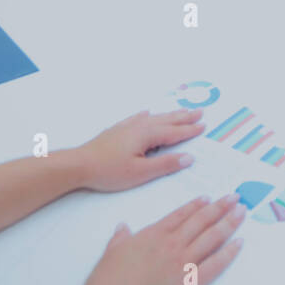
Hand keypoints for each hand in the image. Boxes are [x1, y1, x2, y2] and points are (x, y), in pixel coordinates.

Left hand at [71, 109, 204, 192]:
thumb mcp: (140, 173)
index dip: (190, 130)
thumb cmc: (109, 171)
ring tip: (181, 111)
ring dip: (169, 115)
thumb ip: (165, 164)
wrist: (79, 164)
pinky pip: (137, 118)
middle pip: (166, 120)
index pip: (174, 132)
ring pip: (153, 118)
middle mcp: (139, 126)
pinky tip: (147, 112)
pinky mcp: (117, 130)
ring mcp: (127, 127)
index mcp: (147, 135)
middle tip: (200, 112)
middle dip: (184, 117)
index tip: (204, 125)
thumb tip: (189, 157)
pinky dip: (146, 115)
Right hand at [71, 195, 244, 284]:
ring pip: (212, 236)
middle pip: (202, 220)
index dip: (197, 204)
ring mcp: (184, 262)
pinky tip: (240, 242)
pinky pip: (217, 264)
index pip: (181, 214)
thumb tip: (123, 228)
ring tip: (241, 211)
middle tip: (234, 197)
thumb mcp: (110, 254)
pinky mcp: (192, 283)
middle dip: (220, 206)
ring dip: (230, 222)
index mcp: (153, 234)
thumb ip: (120, 238)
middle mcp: (172, 244)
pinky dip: (230, 252)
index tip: (209, 197)